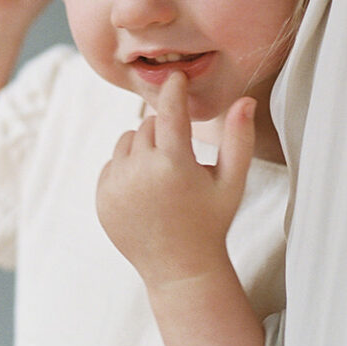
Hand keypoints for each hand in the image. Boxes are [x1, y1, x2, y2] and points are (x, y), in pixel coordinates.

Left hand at [96, 73, 255, 288]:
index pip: (169, 110)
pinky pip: (111, 164)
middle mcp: (140, 172)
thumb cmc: (211, 221)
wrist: (179, 268)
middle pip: (147, 125)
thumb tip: (244, 100)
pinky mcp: (102, 197)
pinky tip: (146, 191)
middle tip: (180, 158)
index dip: (173, 90)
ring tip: (163, 176)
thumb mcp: (232, 182)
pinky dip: (127, 168)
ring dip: (143, 147)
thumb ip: (238, 139)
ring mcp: (117, 186)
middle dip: (163, 132)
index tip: (175, 76)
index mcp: (174, 164)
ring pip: (126, 141)